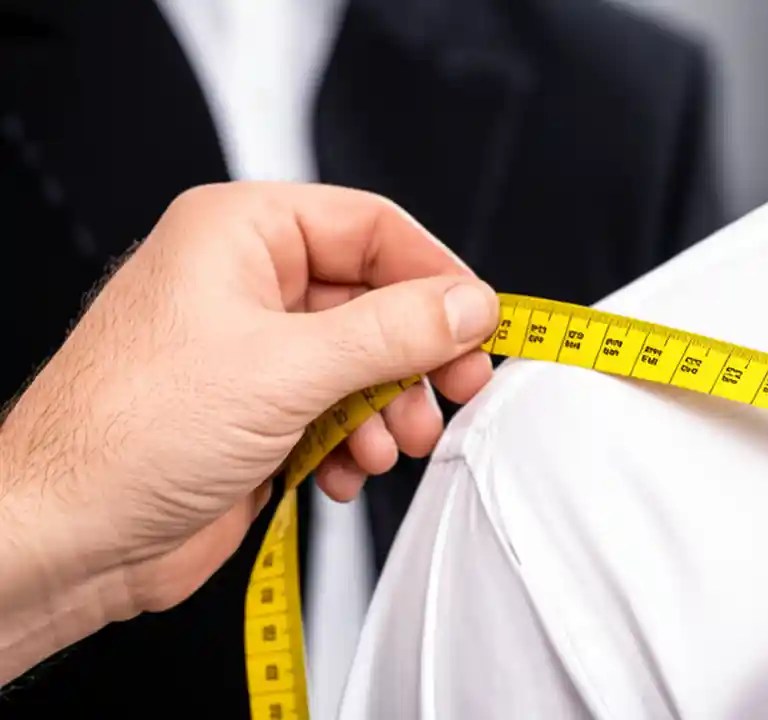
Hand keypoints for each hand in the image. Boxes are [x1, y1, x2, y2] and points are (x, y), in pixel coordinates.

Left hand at [0, 183, 497, 680]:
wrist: (65, 539)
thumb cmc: (128, 435)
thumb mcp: (287, 369)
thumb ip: (394, 331)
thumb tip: (468, 305)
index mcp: (240, 234)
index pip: (371, 228)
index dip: (434, 275)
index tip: (479, 323)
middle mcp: (246, 284)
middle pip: (375, 300)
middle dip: (416, 355)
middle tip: (454, 391)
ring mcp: (252, 352)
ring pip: (363, 362)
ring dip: (387, 409)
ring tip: (387, 444)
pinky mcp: (256, 412)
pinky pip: (337, 411)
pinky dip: (353, 443)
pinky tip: (340, 470)